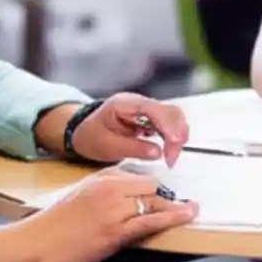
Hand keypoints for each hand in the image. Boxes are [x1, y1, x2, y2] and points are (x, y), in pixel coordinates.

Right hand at [28, 168, 197, 261]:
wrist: (40, 244)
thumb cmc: (56, 224)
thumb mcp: (82, 195)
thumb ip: (107, 190)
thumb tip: (130, 194)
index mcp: (102, 178)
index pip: (139, 176)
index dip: (153, 187)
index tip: (163, 192)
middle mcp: (110, 190)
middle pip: (151, 187)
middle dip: (165, 196)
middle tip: (179, 203)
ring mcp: (114, 210)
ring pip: (154, 202)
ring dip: (174, 207)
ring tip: (190, 208)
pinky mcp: (117, 231)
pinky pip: (152, 221)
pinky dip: (173, 217)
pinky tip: (186, 215)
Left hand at [73, 93, 188, 166]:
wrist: (84, 132)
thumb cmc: (92, 136)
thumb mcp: (107, 146)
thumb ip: (133, 148)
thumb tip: (158, 152)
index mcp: (126, 104)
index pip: (155, 109)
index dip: (168, 126)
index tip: (173, 146)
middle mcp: (140, 102)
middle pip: (170, 111)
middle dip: (176, 134)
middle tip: (171, 158)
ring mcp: (147, 109)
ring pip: (174, 117)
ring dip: (177, 137)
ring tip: (170, 157)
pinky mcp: (152, 118)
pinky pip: (170, 124)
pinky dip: (173, 137)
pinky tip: (168, 150)